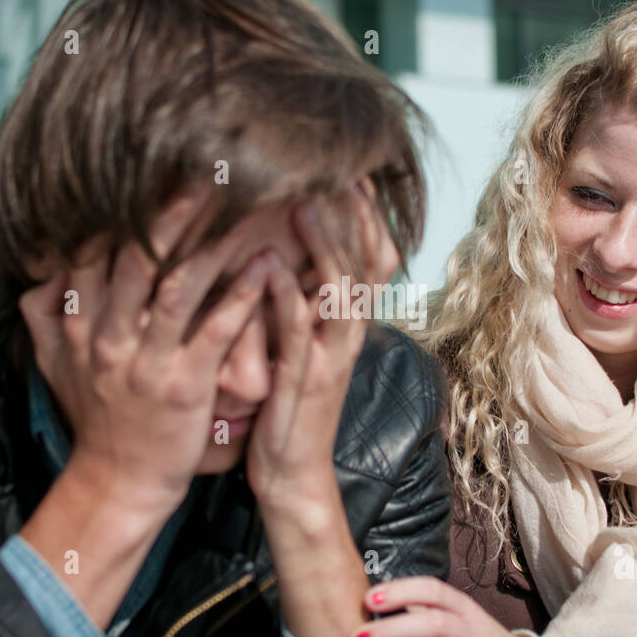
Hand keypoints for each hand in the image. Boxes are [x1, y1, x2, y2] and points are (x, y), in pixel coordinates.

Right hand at [19, 187, 273, 523]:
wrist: (118, 481)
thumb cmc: (98, 417)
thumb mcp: (57, 365)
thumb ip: (45, 315)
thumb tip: (36, 269)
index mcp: (80, 324)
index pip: (93, 251)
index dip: (118, 208)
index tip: (146, 167)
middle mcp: (109, 336)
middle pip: (136, 259)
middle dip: (169, 211)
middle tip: (204, 166)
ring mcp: (147, 361)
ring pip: (178, 288)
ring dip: (212, 243)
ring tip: (245, 204)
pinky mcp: (184, 386)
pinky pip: (215, 333)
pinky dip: (241, 297)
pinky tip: (266, 265)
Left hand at [245, 179, 399, 514]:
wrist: (291, 473)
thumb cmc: (289, 404)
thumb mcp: (303, 343)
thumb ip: (304, 299)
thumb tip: (290, 249)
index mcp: (348, 320)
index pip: (367, 252)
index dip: (363, 209)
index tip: (348, 164)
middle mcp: (348, 331)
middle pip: (362, 258)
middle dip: (350, 210)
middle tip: (334, 162)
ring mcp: (331, 355)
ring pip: (337, 287)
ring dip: (322, 242)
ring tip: (302, 198)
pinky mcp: (304, 380)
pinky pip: (298, 330)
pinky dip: (286, 294)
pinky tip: (269, 264)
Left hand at [348, 576, 550, 636]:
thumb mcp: (459, 623)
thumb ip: (426, 615)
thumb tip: (377, 607)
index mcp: (463, 607)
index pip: (432, 590)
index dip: (400, 591)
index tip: (370, 599)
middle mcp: (471, 628)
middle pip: (431, 620)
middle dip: (391, 627)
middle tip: (358, 636)